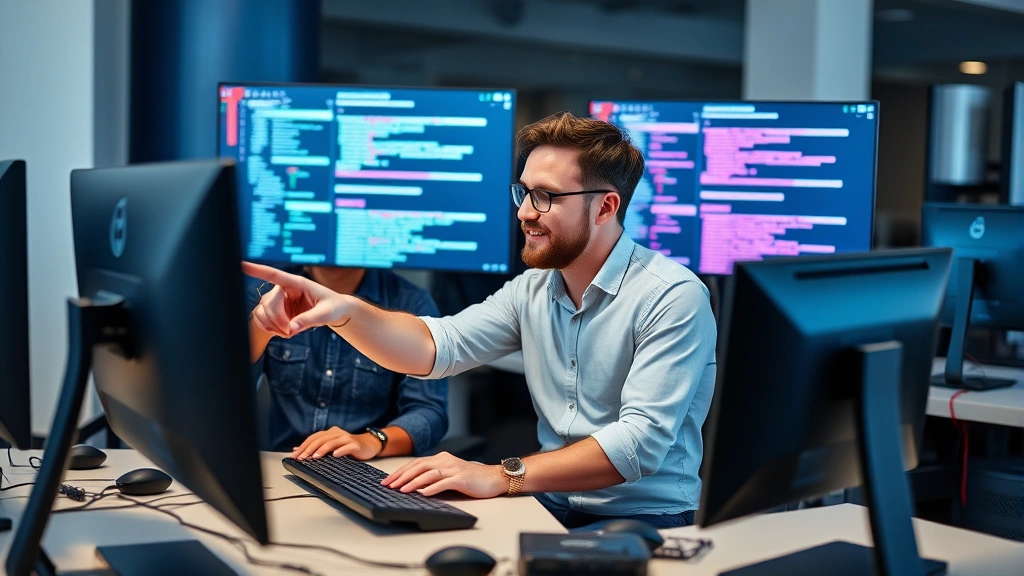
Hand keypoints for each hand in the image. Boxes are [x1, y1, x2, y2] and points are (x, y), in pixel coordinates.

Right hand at [243, 262, 349, 337]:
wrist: (333, 312)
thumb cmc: (332, 306)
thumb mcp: (325, 313)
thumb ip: (309, 319)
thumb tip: (291, 328)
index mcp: (297, 283)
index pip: (274, 275)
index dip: (257, 270)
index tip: (241, 264)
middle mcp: (284, 290)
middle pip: (268, 302)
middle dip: (277, 320)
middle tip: (290, 332)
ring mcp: (278, 300)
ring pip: (261, 311)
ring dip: (271, 325)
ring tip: (288, 332)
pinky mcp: (275, 311)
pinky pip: (260, 318)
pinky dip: (268, 327)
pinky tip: (280, 331)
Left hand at [292, 426, 382, 460]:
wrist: (369, 444)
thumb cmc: (349, 446)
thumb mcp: (331, 446)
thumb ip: (316, 447)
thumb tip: (297, 450)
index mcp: (330, 433)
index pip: (314, 438)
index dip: (303, 446)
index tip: (295, 455)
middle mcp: (337, 433)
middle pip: (320, 439)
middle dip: (309, 449)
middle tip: (302, 458)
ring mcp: (347, 438)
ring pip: (332, 442)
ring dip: (322, 449)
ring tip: (314, 457)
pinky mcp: (355, 445)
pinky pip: (347, 447)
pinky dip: (341, 450)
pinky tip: (335, 455)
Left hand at [381, 452, 506, 497]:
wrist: (495, 477)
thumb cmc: (473, 478)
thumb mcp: (451, 474)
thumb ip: (435, 476)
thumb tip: (415, 486)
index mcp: (442, 458)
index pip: (416, 463)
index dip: (401, 471)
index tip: (388, 480)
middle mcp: (446, 460)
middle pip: (419, 466)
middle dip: (401, 476)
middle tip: (389, 485)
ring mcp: (454, 469)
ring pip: (428, 473)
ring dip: (413, 482)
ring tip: (401, 490)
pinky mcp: (461, 478)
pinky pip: (443, 483)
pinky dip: (431, 488)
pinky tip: (422, 493)